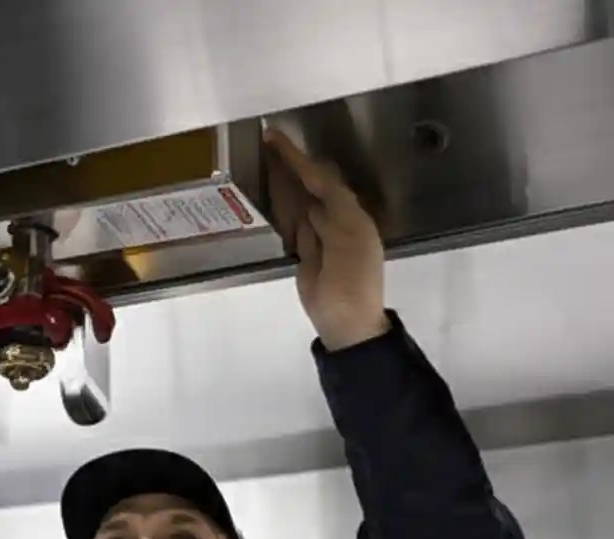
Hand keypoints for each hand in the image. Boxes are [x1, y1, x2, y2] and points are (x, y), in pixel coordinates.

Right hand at [265, 128, 389, 350]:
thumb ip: (331, 214)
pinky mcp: (304, 252)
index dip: (300, 160)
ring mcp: (318, 236)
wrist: (346, 322)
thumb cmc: (352, 282)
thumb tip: (309, 195)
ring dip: (282, 181)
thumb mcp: (348, 242)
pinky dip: (279, 206)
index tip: (276, 139)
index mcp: (351, 216)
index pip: (323, 179)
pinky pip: (291, 223)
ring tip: (261, 161)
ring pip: (299, 200)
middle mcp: (334, 220)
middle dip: (291, 165)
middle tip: (266, 144)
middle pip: (310, 185)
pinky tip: (267, 195)